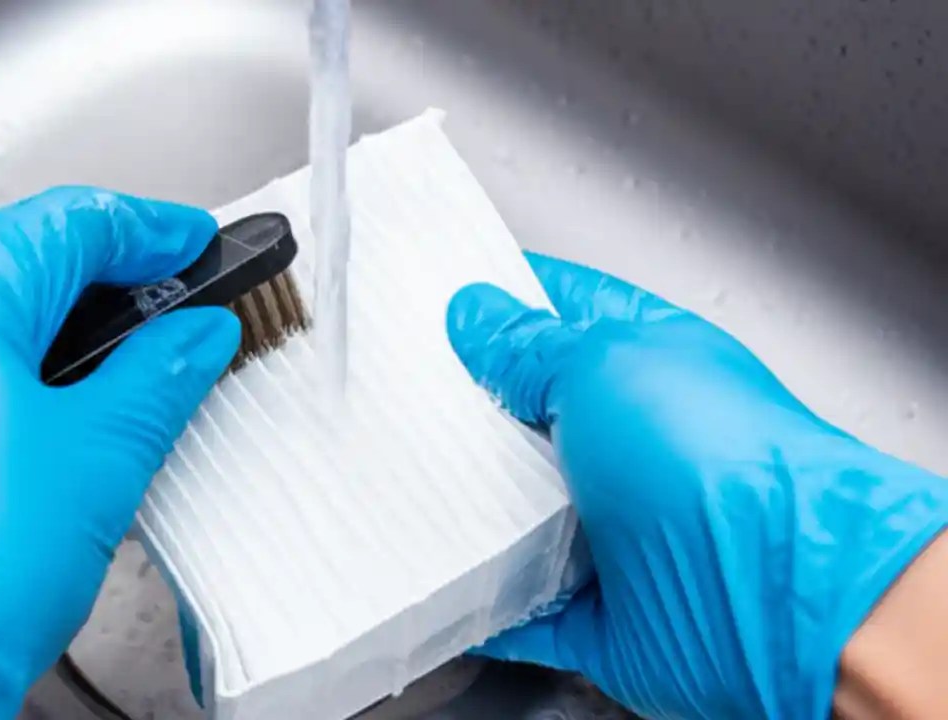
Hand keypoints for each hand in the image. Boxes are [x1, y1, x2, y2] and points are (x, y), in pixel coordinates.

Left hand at [0, 187, 240, 718]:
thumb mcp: (98, 459)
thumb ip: (159, 375)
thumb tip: (194, 336)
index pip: (68, 221)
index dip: (151, 231)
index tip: (194, 244)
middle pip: (9, 265)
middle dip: (99, 290)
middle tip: (167, 318)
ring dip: (40, 340)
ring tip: (106, 384)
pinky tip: (24, 431)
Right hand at [446, 254, 947, 718]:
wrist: (776, 597)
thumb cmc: (717, 460)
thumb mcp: (603, 362)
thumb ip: (529, 343)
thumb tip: (475, 315)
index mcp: (644, 365)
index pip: (563, 312)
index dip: (500, 298)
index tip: (435, 295)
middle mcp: (632, 447)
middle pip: (528, 420)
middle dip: (466, 409)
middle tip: (397, 393)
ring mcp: (615, 532)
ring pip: (515, 515)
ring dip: (464, 506)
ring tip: (398, 480)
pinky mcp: (596, 611)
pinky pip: (519, 607)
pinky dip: (480, 601)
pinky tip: (437, 581)